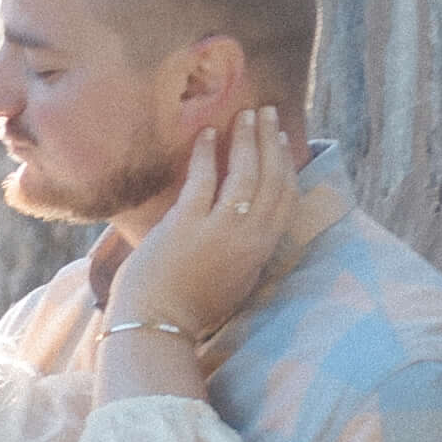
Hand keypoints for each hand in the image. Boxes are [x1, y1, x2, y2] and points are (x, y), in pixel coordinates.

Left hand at [102, 106, 297, 394]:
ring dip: (248, 139)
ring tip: (246, 114)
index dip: (286, 165)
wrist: (155, 327)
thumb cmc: (186, 308)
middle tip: (267, 114)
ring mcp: (220, 229)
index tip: (283, 140)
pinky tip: (207, 133)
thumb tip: (246, 217)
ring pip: (246, 173)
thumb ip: (244, 248)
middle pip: (272, 179)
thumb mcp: (233, 279)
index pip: (285, 198)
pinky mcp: (188, 224)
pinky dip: (207, 152)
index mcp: (262, 250)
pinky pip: (204, 178)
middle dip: (271, 141)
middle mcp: (249, 237)